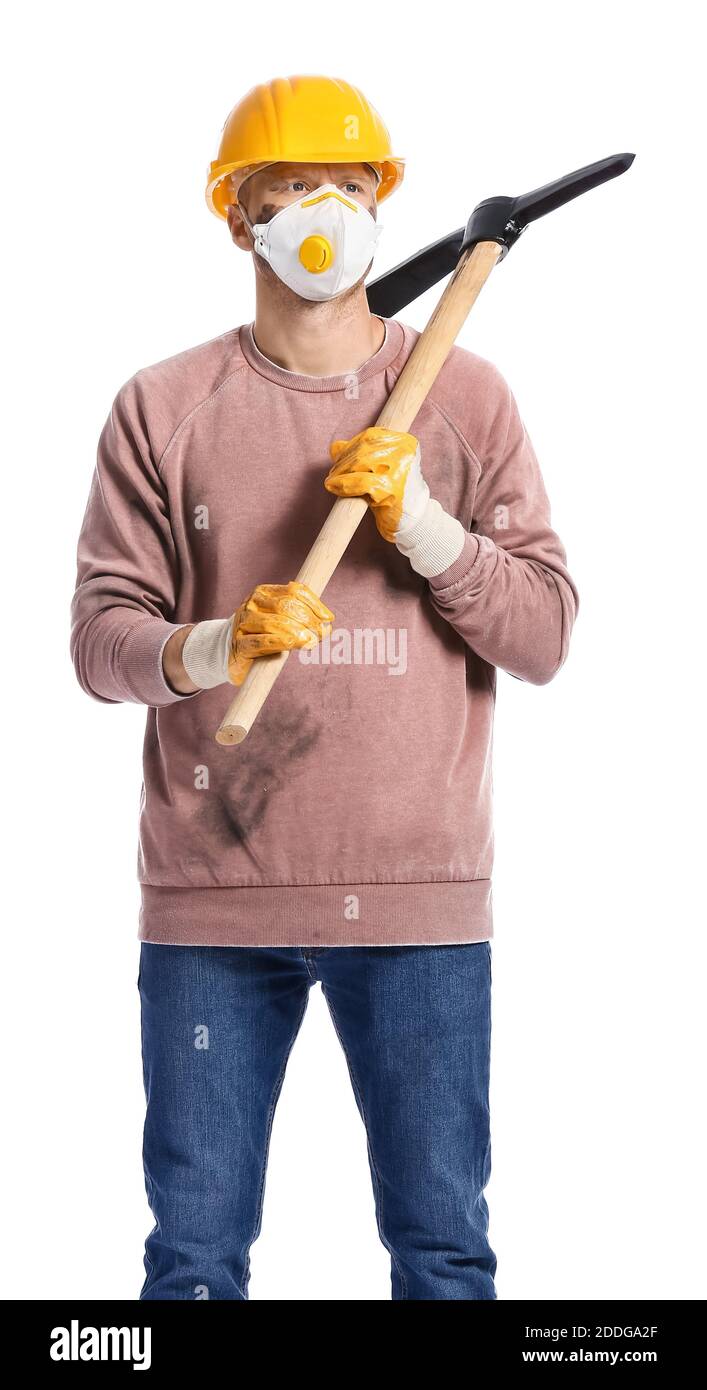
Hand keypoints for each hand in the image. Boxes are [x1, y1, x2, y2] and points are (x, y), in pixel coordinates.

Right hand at [228, 581, 333, 685]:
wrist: (230, 652)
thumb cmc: (263, 634)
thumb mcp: (282, 620)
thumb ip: (303, 618)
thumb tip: (328, 625)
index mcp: (264, 592)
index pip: (294, 591)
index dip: (315, 604)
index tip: (329, 619)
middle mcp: (252, 604)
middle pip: (286, 606)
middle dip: (309, 620)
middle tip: (321, 635)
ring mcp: (243, 624)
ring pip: (275, 623)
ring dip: (298, 633)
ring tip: (311, 642)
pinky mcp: (240, 645)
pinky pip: (262, 642)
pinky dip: (280, 642)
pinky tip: (293, 644)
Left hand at [323, 426, 428, 542]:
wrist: (412, 517)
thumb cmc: (395, 490)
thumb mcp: (381, 466)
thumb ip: (361, 453)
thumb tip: (335, 446)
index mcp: (405, 442)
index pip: (370, 436)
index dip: (350, 446)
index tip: (339, 457)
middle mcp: (404, 453)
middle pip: (363, 450)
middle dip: (343, 461)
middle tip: (334, 473)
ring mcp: (398, 470)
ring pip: (359, 463)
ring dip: (340, 472)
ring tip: (332, 481)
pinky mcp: (391, 489)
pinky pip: (360, 482)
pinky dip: (343, 485)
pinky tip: (334, 488)